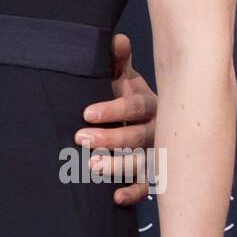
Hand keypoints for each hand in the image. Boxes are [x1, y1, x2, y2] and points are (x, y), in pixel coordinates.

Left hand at [77, 33, 156, 205]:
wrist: (146, 118)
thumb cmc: (128, 95)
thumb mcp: (123, 76)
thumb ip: (118, 61)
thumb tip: (117, 40)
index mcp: (150, 104)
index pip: (135, 107)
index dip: (113, 109)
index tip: (86, 112)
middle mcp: (157, 130)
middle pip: (136, 137)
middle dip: (109, 138)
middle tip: (80, 139)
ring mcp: (157, 154)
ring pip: (141, 162)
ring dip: (118, 166)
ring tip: (93, 167)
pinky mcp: (153, 174)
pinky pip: (147, 186)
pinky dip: (134, 193)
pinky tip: (116, 197)